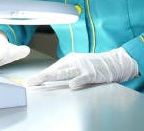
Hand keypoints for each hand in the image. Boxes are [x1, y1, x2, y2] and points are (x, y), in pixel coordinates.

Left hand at [24, 47, 138, 88]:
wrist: (113, 62)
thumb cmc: (94, 66)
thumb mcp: (77, 65)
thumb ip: (66, 71)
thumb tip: (50, 77)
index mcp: (69, 60)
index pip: (52, 69)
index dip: (40, 75)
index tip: (30, 82)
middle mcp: (73, 61)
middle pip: (55, 70)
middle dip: (41, 76)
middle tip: (30, 82)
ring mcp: (82, 66)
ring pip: (65, 72)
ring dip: (52, 76)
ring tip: (42, 80)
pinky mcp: (92, 73)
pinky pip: (83, 77)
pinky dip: (77, 81)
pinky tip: (72, 85)